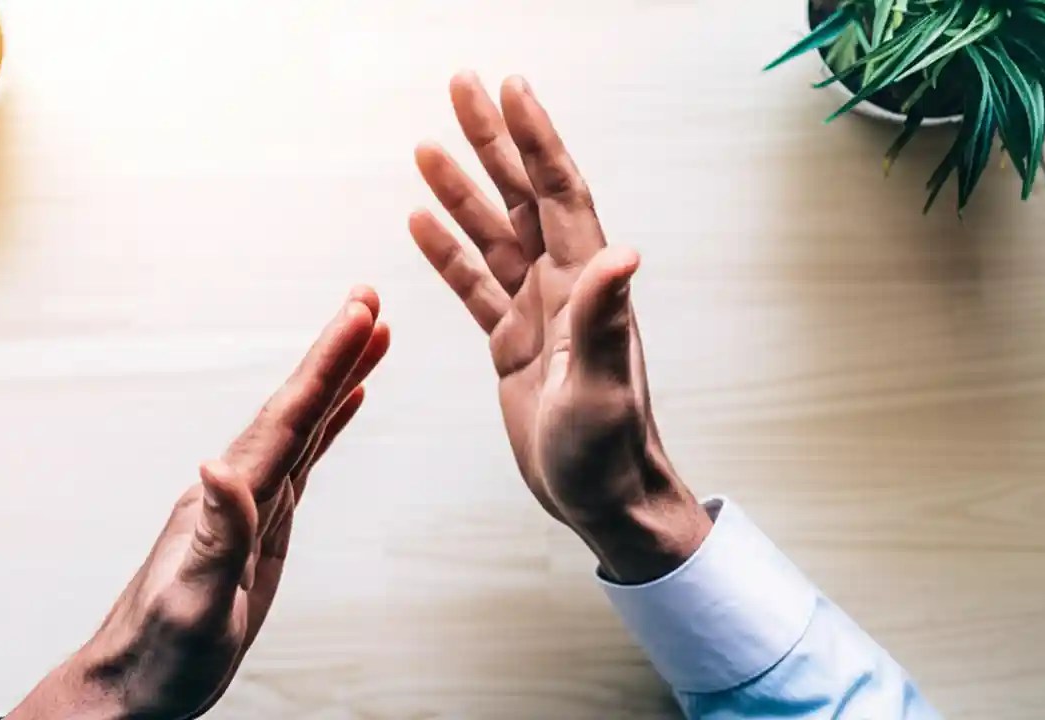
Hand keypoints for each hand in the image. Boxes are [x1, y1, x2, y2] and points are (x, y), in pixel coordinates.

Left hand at [9, 288, 389, 719]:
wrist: (131, 686)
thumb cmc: (157, 654)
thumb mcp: (190, 601)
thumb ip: (214, 536)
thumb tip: (217, 467)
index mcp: (226, 499)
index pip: (287, 419)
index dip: (326, 366)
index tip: (360, 315)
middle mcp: (237, 488)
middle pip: (296, 406)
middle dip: (334, 351)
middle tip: (370, 299)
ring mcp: (250, 504)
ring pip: (303, 426)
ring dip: (335, 379)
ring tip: (371, 336)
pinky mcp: (260, 525)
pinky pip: (301, 460)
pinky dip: (326, 427)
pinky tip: (344, 408)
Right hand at [409, 73, 710, 583]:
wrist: (603, 500)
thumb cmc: (610, 453)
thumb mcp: (603, 389)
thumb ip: (605, 321)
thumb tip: (623, 252)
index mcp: (586, 287)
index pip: (557, 193)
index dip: (534, 139)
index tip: (510, 88)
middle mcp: (562, 287)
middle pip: (520, 196)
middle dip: (492, 140)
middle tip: (461, 87)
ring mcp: (534, 312)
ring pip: (491, 234)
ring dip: (461, 189)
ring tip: (425, 145)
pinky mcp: (510, 343)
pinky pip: (474, 284)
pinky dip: (447, 253)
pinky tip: (421, 221)